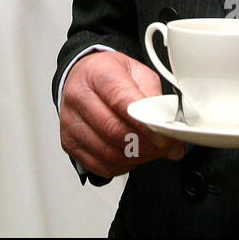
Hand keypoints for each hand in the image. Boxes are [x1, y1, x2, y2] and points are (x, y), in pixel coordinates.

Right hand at [60, 50, 186, 177]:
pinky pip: (100, 166)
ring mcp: (71, 121)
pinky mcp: (69, 142)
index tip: (164, 137)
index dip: (145, 124)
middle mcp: (79, 96)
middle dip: (145, 145)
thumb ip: (154, 98)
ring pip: (108, 153)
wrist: (83, 76)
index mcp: (97, 73)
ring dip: (136, 157)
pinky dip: (122, 166)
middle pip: (114, 130)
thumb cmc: (110, 74)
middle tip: (164, 147)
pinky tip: (130, 154)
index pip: (121, 101)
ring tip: (149, 150)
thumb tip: (169, 127)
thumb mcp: (138, 73)